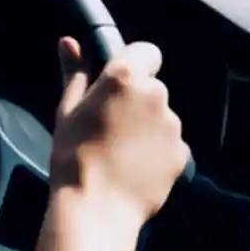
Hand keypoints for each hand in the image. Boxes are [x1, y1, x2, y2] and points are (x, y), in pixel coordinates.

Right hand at [49, 37, 189, 225]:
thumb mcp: (67, 109)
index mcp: (125, 77)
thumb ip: (75, 71)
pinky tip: (135, 167)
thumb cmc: (74, 156)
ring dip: (148, 127)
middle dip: (138, 100)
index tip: (119, 83)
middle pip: (152, 87)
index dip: (135, 63)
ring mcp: (172, 125)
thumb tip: (69, 42)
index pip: (145, 50)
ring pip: (162, 117)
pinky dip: (157, 151)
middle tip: (112, 124)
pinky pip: (170, 144)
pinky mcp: (182, 152)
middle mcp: (155, 94)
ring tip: (121, 151)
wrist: (96, 208)